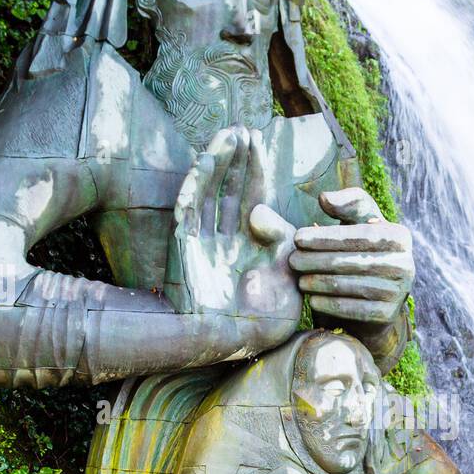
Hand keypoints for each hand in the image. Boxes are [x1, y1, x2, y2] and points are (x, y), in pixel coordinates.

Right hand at [166, 126, 300, 342]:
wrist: (237, 344)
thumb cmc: (265, 318)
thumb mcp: (288, 274)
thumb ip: (283, 240)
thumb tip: (260, 211)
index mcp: (250, 247)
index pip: (251, 199)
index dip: (254, 172)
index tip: (259, 144)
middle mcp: (225, 240)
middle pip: (230, 190)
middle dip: (237, 161)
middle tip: (245, 130)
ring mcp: (204, 241)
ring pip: (210, 192)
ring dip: (219, 162)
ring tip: (230, 134)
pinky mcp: (186, 246)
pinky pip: (190, 207)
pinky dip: (198, 182)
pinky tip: (208, 159)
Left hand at [289, 188, 413, 325]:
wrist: (378, 298)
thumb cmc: (362, 251)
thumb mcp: (359, 223)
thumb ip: (347, 204)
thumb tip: (324, 198)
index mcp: (400, 236)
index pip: (357, 235)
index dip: (325, 236)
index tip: (297, 238)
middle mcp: (405, 263)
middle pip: (351, 260)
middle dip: (316, 260)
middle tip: (292, 261)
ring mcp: (399, 291)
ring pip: (349, 284)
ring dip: (318, 282)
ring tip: (298, 279)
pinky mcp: (388, 314)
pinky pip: (352, 309)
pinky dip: (328, 304)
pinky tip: (311, 300)